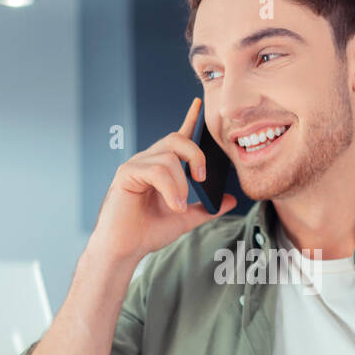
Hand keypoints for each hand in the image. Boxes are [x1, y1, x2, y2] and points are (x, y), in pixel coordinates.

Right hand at [89, 97, 236, 264]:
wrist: (124, 250)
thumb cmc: (147, 232)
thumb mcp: (184, 218)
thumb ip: (206, 208)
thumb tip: (229, 200)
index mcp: (160, 167)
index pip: (177, 137)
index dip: (190, 119)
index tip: (200, 104)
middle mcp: (147, 161)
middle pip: (176, 140)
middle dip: (196, 155)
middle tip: (201, 179)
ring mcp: (135, 166)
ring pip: (168, 157)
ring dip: (180, 183)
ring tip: (179, 205)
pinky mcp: (126, 175)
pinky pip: (156, 170)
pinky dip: (170, 188)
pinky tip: (173, 205)